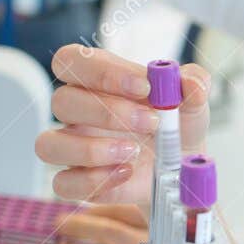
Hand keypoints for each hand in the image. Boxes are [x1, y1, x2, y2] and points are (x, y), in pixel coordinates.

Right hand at [34, 45, 209, 206]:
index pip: (72, 60)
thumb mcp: (192, 101)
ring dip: (91, 150)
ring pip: (48, 144)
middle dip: (108, 112)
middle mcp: (77, 111)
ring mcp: (72, 147)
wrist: (182, 165)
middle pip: (61, 101)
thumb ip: (194, 84)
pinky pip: (62, 184)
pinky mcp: (77, 181)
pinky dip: (93, 181)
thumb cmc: (176, 124)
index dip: (101, 71)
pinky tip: (126, 174)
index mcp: (96, 79)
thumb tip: (191, 83)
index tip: (145, 86)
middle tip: (152, 122)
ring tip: (133, 152)